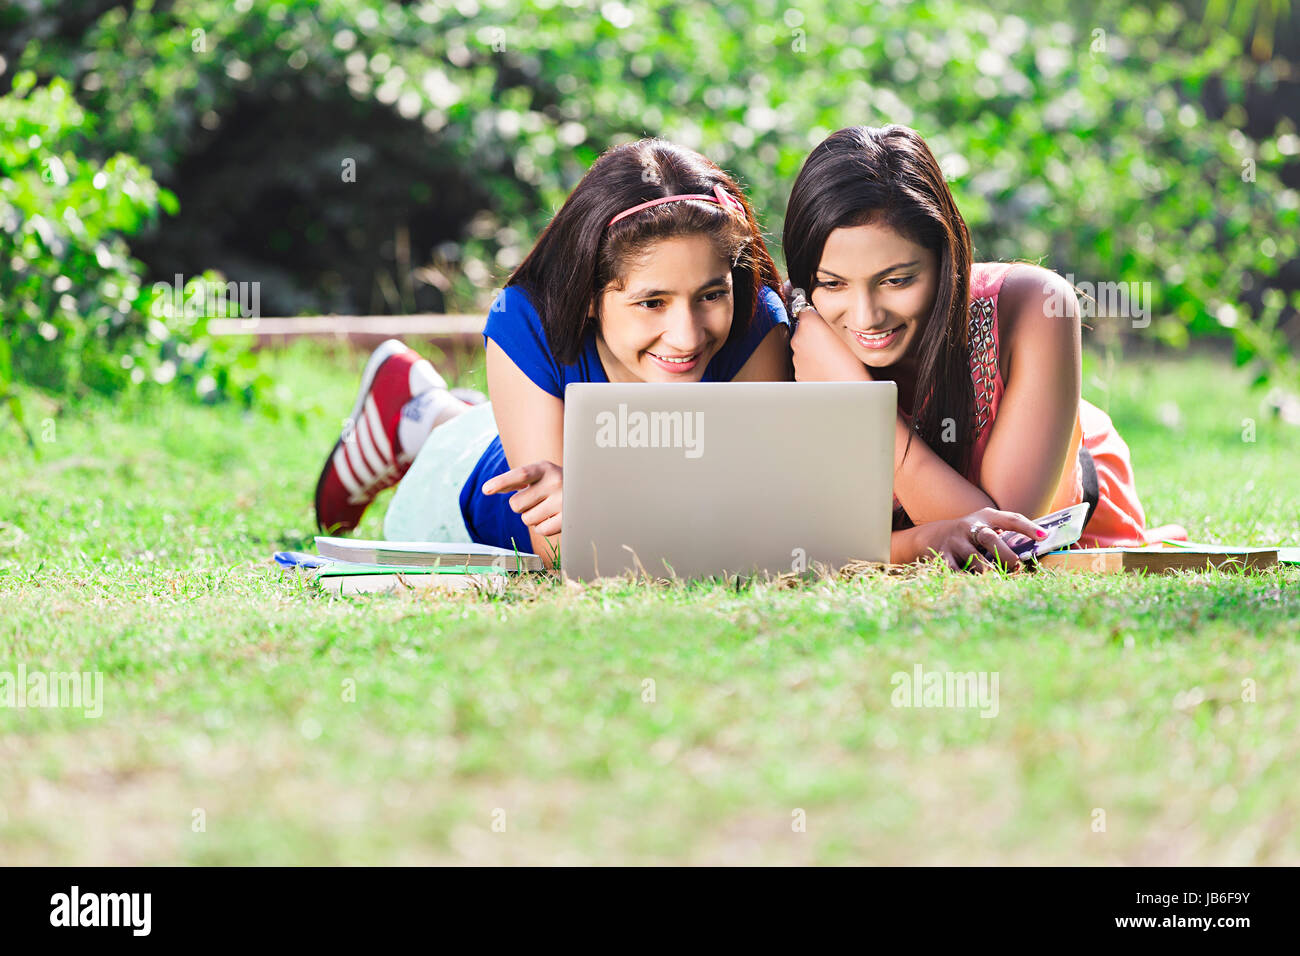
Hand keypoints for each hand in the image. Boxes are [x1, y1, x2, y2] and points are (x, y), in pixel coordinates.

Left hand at [481, 461, 562, 536]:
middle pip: (516, 504)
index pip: (520, 475)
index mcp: (544, 468)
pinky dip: (542, 527)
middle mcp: (555, 482)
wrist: (588, 491)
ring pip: (527, 520)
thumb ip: (516, 480)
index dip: (502, 482)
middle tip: (536, 499)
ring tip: (547, 507)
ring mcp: (562, 501)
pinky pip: (540, 530)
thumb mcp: (539, 474)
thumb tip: (489, 489)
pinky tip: (553, 517)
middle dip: (521, 506)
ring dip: (532, 517)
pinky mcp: (567, 519)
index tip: (486, 489)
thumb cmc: (555, 483)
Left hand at [789, 300, 871, 382]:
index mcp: (808, 324)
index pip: (807, 311)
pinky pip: (805, 363)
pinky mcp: (798, 372)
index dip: (818, 315)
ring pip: (805, 347)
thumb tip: (826, 318)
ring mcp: (796, 358)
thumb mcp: (845, 332)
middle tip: (833, 341)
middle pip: (805, 330)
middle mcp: (798, 340)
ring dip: (815, 349)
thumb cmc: (849, 364)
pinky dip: (813, 364)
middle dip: (816, 334)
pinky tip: (827, 367)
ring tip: (832, 356)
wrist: (843, 390)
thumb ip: (830, 321)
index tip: (826, 322)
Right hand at [915, 508, 1046, 572]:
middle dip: (1005, 555)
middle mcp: (970, 527)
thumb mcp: (986, 527)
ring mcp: (955, 542)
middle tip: (1015, 567)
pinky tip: (976, 586)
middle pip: (989, 538)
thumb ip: (1006, 534)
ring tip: (997, 581)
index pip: (1010, 519)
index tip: (1044, 536)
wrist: (931, 536)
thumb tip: (1038, 546)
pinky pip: (957, 571)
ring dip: (988, 573)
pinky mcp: (943, 556)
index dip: (1027, 527)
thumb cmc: (970, 535)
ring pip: (974, 560)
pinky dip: (967, 580)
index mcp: (986, 517)